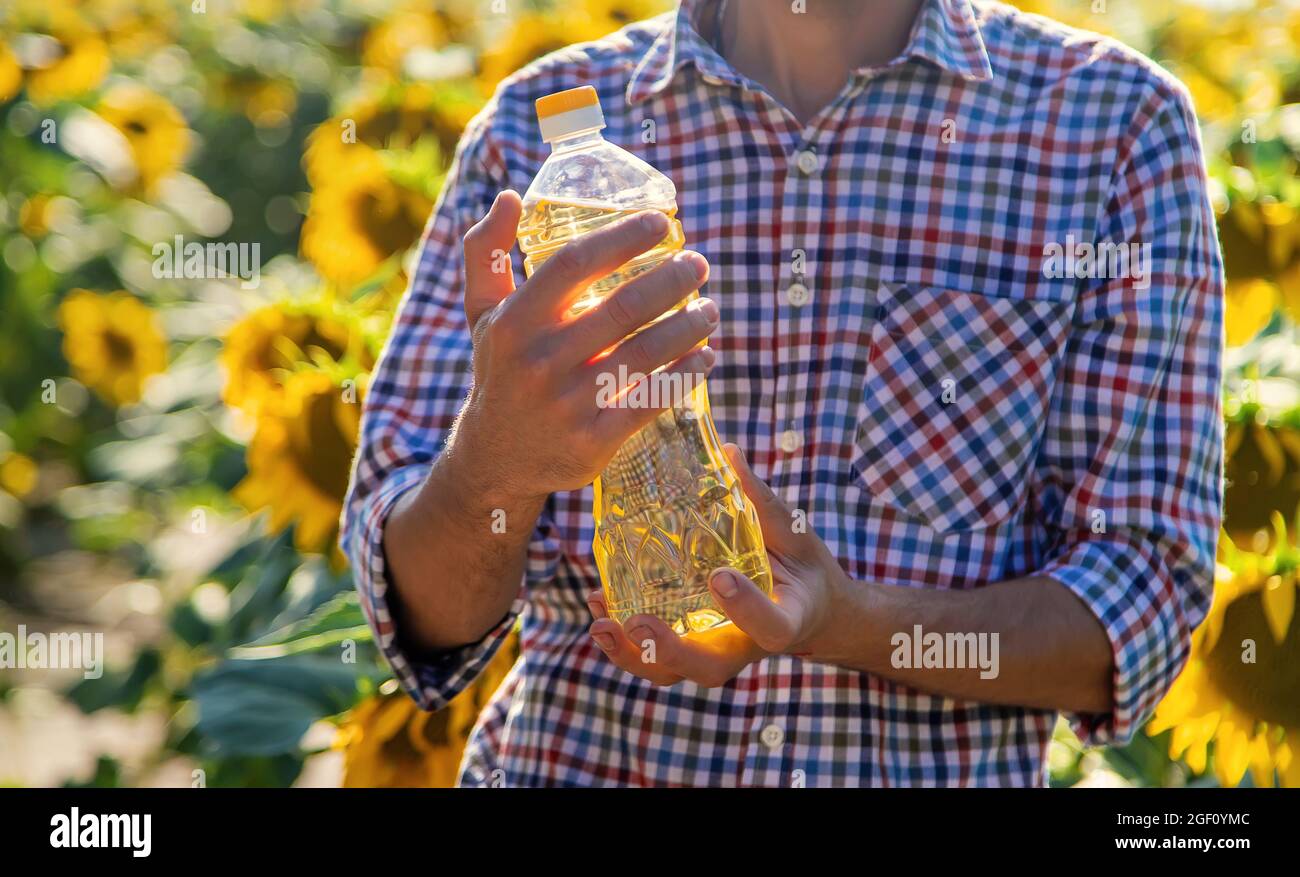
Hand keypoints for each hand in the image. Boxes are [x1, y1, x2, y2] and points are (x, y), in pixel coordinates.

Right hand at [453, 189, 718, 503]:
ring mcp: (568, 404)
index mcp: (515, 322)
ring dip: (688, 326)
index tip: (662, 224)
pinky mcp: (593, 441)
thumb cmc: (501, 370)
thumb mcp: (481, 314)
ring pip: (646, 353)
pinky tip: (705, 356)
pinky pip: (651, 400)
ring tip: (709, 310)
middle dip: (672, 280)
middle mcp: (540, 362)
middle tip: (698, 265)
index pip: (574, 264)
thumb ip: (487, 255)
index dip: (622, 238)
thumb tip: (511, 198)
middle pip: (624, 307)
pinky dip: (685, 374)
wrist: (495, 458)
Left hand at [587, 443, 849, 686]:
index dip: (746, 608)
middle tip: (639, 621)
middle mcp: (744, 646)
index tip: (720, 576)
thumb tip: (728, 452)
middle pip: (707, 667)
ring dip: (632, 653)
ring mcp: (712, 651)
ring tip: (601, 622)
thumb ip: (758, 500)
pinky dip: (621, 639)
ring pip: (670, 671)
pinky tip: (598, 603)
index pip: (769, 626)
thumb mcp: (791, 534)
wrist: (807, 609)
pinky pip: (650, 655)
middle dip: (668, 649)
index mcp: (784, 621)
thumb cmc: (801, 567)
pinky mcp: (687, 645)